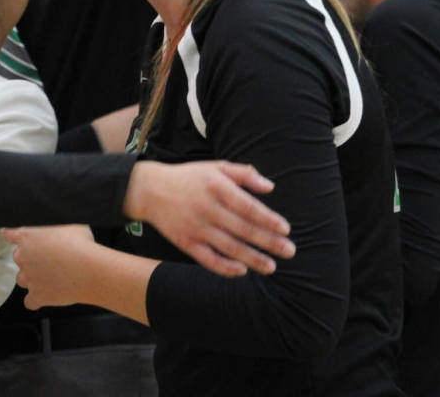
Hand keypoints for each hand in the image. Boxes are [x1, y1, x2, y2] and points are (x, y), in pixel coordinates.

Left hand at [5, 224, 94, 308]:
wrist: (88, 270)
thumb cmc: (81, 244)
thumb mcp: (68, 222)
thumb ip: (54, 224)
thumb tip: (56, 224)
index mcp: (27, 236)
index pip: (10, 234)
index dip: (16, 236)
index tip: (23, 238)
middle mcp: (23, 257)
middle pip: (18, 257)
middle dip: (30, 257)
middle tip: (48, 257)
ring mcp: (29, 278)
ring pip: (22, 279)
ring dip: (32, 277)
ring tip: (50, 275)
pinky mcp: (37, 296)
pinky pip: (30, 301)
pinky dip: (36, 299)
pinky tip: (47, 294)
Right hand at [124, 160, 294, 276]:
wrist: (149, 190)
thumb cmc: (189, 177)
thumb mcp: (215, 167)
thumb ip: (243, 174)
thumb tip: (270, 186)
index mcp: (216, 187)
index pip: (248, 206)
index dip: (268, 219)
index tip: (286, 229)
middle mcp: (207, 208)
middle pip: (243, 229)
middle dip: (268, 242)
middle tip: (289, 251)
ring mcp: (196, 228)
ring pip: (229, 247)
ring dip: (252, 259)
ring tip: (271, 267)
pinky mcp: (185, 243)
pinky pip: (208, 259)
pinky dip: (225, 267)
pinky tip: (241, 271)